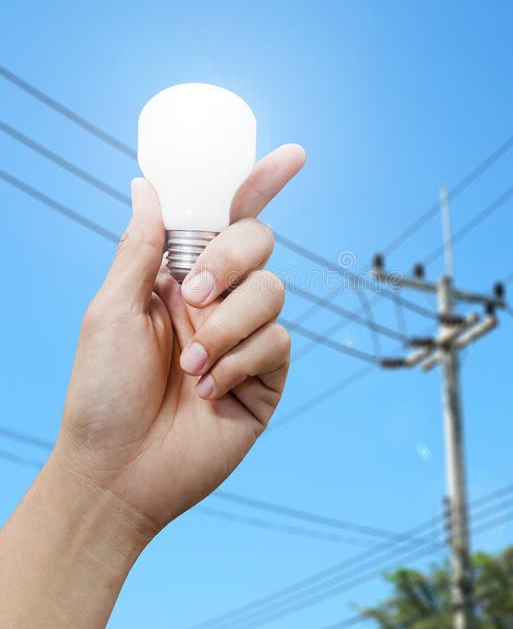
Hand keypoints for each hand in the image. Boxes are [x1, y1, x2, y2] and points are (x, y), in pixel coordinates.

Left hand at [55, 144, 304, 542]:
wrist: (118, 472)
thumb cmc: (102, 392)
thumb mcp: (111, 311)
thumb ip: (139, 249)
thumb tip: (146, 184)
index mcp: (180, 276)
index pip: (227, 218)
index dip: (261, 182)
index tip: (294, 156)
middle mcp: (218, 300)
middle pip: (259, 242)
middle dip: (232, 260)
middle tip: (193, 296)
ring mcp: (245, 338)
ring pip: (274, 290)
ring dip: (229, 324)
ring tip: (191, 365)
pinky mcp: (266, 377)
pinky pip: (278, 342)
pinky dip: (240, 361)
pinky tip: (210, 390)